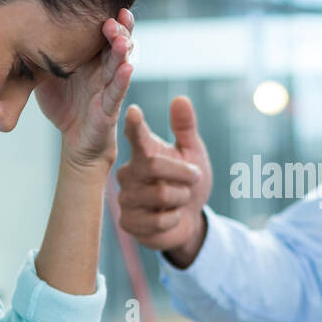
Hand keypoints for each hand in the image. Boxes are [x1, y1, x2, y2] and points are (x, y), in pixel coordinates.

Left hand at [35, 8, 134, 171]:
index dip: (105, 17)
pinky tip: (128, 68)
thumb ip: (36, 55)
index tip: (104, 0)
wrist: (74, 142)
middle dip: (119, 28)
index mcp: (89, 58)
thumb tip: (11, 32)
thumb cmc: (63, 105)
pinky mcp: (109, 108)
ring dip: (122, 50)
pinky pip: (117, 92)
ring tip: (121, 37)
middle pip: (115, 43)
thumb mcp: (44, 75)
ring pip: (118, 65)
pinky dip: (122, 80)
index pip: (100, 33)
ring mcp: (107, 87)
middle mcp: (102, 69)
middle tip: (116, 14)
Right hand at [116, 97, 211, 265]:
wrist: (189, 220)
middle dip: (184, 174)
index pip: (136, 135)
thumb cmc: (188, 183)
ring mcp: (125, 198)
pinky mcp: (128, 222)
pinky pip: (159, 221)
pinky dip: (174, 219)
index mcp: (144, 152)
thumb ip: (185, 128)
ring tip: (179, 200)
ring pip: (161, 194)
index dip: (135, 124)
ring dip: (182, 198)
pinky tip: (170, 217)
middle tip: (195, 178)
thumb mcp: (193, 155)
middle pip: (154, 165)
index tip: (133, 111)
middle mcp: (128, 172)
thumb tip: (181, 98)